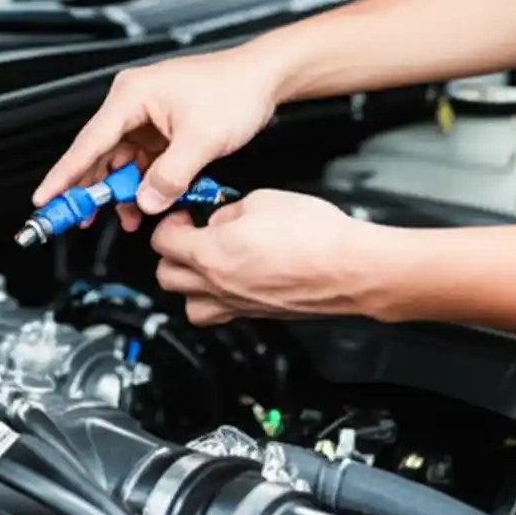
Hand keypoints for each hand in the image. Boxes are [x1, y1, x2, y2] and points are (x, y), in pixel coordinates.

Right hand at [32, 47, 281, 230]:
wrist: (264, 77)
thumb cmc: (234, 89)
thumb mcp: (201, 140)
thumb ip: (170, 177)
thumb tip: (146, 201)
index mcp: (131, 96)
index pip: (88, 143)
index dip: (64, 175)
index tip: (44, 198)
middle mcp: (132, 103)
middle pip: (99, 155)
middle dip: (93, 190)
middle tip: (79, 219)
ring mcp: (146, 116)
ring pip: (121, 162)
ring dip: (123, 191)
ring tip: (128, 218)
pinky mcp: (160, 128)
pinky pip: (141, 162)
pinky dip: (142, 184)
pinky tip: (147, 203)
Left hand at [150, 190, 380, 324]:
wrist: (352, 268)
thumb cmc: (316, 236)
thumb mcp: (262, 200)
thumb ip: (229, 210)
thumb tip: (219, 218)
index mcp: (212, 253)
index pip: (163, 242)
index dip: (169, 223)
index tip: (183, 214)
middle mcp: (219, 285)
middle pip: (166, 277)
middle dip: (171, 253)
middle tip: (189, 234)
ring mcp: (237, 304)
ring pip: (188, 305)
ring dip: (189, 284)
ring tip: (204, 263)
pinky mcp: (257, 314)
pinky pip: (220, 314)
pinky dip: (215, 300)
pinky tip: (230, 281)